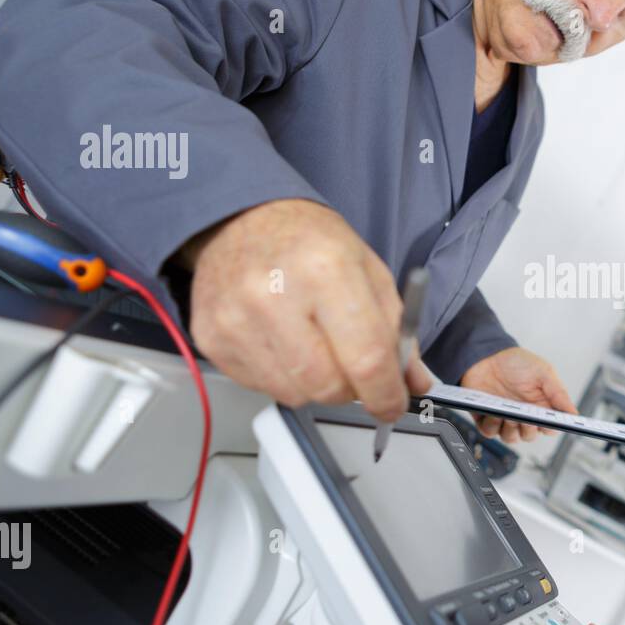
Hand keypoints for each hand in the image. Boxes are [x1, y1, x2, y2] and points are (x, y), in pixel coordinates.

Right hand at [182, 198, 431, 416]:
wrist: (240, 221)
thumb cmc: (306, 241)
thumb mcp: (367, 269)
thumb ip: (396, 329)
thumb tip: (412, 381)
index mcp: (325, 270)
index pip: (366, 359)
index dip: (387, 394)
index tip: (392, 404)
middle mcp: (275, 295)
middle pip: (328, 387)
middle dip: (352, 390)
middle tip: (353, 369)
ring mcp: (236, 320)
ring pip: (295, 395)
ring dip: (316, 385)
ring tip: (315, 346)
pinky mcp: (212, 339)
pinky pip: (262, 387)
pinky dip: (283, 377)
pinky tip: (284, 343)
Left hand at [459, 346, 576, 442]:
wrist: (486, 354)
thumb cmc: (516, 362)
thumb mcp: (543, 372)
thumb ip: (558, 393)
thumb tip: (573, 413)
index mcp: (541, 406)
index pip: (550, 427)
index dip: (550, 428)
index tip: (547, 423)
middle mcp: (524, 415)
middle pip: (530, 435)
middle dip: (527, 429)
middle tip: (524, 416)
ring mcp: (505, 418)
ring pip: (511, 438)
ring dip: (509, 429)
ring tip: (506, 414)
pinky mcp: (487, 418)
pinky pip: (491, 432)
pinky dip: (491, 425)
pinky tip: (493, 412)